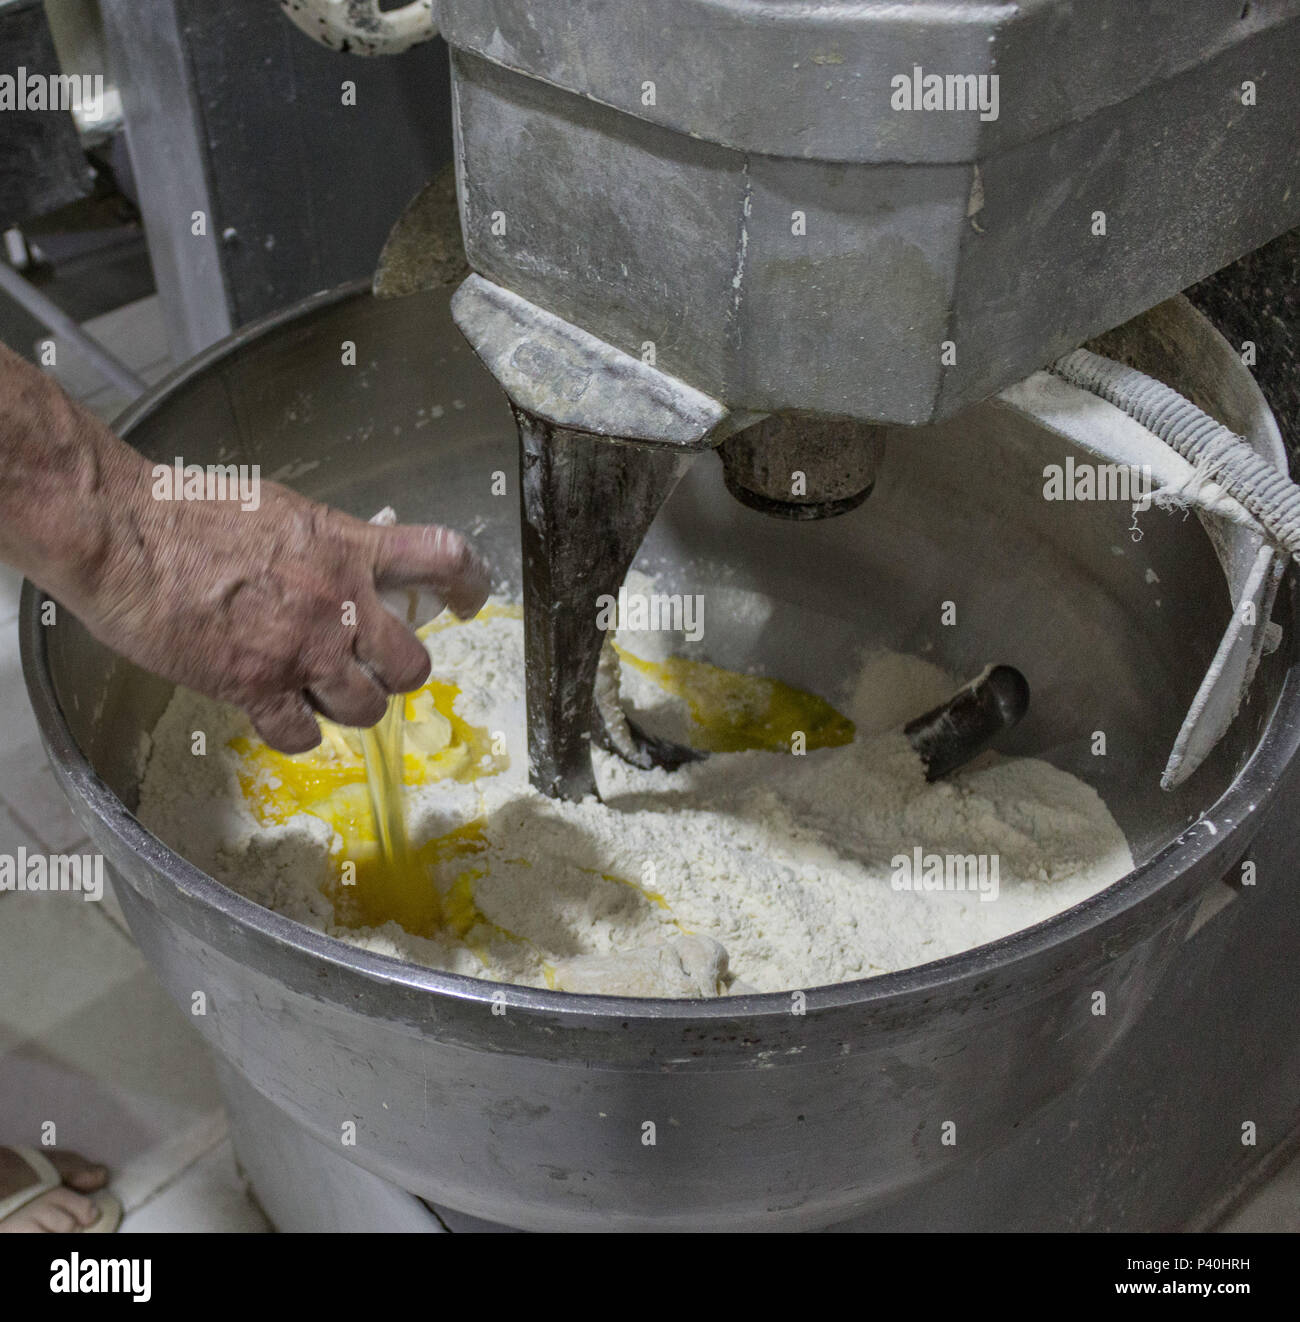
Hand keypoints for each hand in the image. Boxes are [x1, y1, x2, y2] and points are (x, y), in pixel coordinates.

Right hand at [77, 476, 488, 751]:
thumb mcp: (282, 511)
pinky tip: (282, 717)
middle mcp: (340, 603)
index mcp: (348, 548)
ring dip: (352, 706)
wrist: (124, 532)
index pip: (441, 559)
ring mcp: (303, 650)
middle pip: (412, 663)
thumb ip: (326, 544)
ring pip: (367, 707)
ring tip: (322, 692)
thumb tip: (347, 561)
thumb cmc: (188, 509)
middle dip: (399, 672)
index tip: (469, 600)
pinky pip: (302, 735)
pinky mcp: (258, 686)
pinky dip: (298, 734)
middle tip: (376, 667)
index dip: (468, 583)